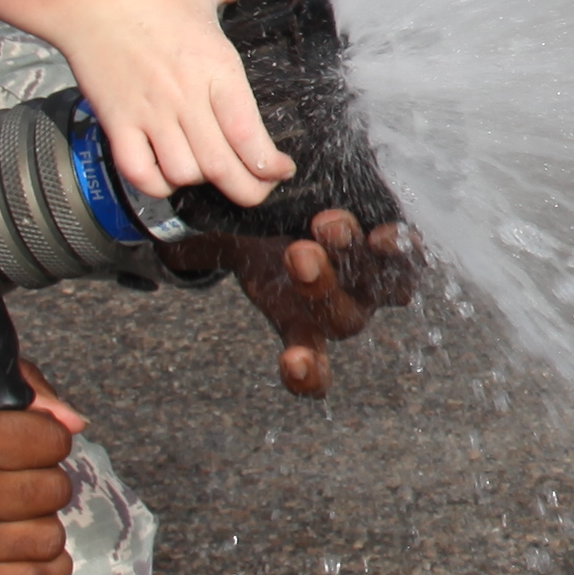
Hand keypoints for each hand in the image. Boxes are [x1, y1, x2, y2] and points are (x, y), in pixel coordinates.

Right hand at [0, 371, 77, 574]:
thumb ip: (7, 382)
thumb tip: (70, 420)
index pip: (53, 443)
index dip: (47, 437)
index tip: (29, 438)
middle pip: (53, 492)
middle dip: (45, 477)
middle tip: (22, 473)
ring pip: (46, 540)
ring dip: (42, 522)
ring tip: (21, 510)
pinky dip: (40, 570)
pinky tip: (31, 551)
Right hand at [39, 0, 286, 209]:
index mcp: (216, 68)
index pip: (249, 135)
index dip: (269, 165)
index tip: (281, 170)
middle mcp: (185, 98)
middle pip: (222, 167)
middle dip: (248, 190)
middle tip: (258, 190)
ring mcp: (148, 114)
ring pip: (183, 173)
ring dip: (201, 181)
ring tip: (210, 172)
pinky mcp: (116, 122)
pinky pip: (139, 172)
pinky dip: (157, 184)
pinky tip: (167, 175)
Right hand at [163, 207, 423, 397]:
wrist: (311, 200)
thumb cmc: (269, 232)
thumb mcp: (233, 244)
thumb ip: (202, 250)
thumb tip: (165, 248)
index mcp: (301, 325)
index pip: (311, 370)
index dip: (308, 373)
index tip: (296, 362)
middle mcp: (342, 310)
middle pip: (339, 316)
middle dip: (319, 285)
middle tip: (296, 253)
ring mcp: (373, 284)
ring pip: (374, 285)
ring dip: (354, 257)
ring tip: (329, 224)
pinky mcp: (396, 252)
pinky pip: (408, 259)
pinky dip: (402, 250)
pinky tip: (387, 235)